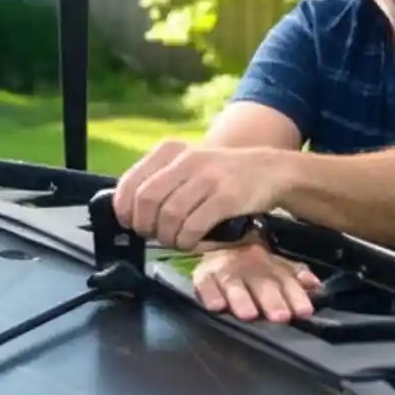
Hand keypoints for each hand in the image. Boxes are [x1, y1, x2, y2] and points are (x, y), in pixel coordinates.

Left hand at [113, 140, 282, 249]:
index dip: (124, 208)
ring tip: (175, 240)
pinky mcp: (226, 197)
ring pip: (169, 215)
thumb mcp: (187, 167)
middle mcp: (187, 160)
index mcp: (170, 151)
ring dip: (167, 237)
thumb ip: (160, 182)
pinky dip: (187, 241)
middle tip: (153, 236)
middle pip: (147, 200)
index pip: (132, 181)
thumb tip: (129, 213)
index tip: (129, 223)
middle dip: (145, 226)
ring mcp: (207, 177)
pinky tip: (191, 242)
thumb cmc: (221, 175)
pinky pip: (194, 226)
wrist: (270, 170)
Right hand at [193, 243, 322, 321]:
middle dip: (270, 298)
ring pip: (232, 282)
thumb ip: (295, 277)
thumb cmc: (251, 264)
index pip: (285, 279)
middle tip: (279, 316)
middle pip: (260, 281)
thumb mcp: (276, 267)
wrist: (216, 239)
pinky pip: (204, 283)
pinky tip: (216, 306)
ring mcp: (223, 269)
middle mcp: (248, 265)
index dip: (295, 294)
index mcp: (269, 264)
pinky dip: (209, 294)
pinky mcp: (201, 274)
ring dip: (241, 298)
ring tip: (248, 315)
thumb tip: (315, 285)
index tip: (304, 311)